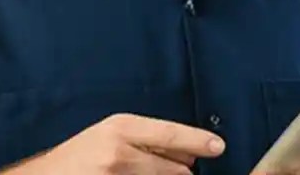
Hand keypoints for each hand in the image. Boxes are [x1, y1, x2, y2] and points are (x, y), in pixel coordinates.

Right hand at [0, 113, 225, 174]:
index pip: (171, 134)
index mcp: (121, 128)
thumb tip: (188, 152)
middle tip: (183, 171)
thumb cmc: (79, 155)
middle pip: (173, 166)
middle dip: (182, 171)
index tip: (219, 147)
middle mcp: (118, 152)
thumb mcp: (111, 136)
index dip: (198, 141)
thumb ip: (147, 140)